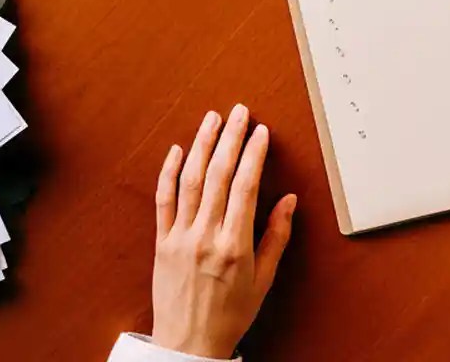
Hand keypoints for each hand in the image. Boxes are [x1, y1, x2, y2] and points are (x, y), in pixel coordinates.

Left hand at [151, 104, 296, 358]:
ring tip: (212, 119)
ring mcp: (180, 237)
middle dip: (230, 139)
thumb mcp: (263, 280)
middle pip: (217, 175)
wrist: (188, 345)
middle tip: (239, 112)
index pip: (245, 187)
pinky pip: (163, 200)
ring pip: (190, 180)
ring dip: (201, 145)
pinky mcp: (161, 242)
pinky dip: (169, 172)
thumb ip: (276, 237)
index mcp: (235, 246)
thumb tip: (288, 200)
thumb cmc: (231, 315)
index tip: (261, 132)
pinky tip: (177, 149)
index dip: (253, 155)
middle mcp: (205, 236)